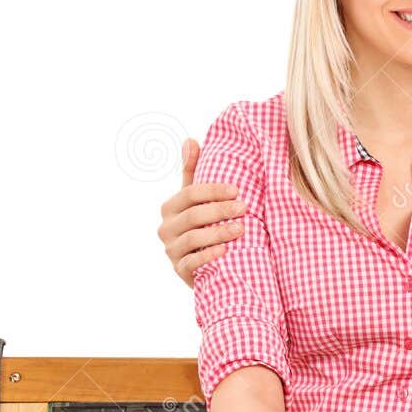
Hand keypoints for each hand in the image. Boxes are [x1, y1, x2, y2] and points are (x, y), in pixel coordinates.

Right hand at [158, 137, 243, 286]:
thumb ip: (192, 173)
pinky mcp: (180, 271)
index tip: (237, 190)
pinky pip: (192, 263)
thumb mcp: (195, 200)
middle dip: (220, 210)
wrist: (202, 264)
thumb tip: (191, 140)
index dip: (213, 191)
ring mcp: (171, 251)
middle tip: (245, 208)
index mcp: (170, 208)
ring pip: (193, 239)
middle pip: (193, 216)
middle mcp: (166, 228)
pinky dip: (209, 255)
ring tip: (241, 228)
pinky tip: (226, 250)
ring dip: (218, 232)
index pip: (189, 194)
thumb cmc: (201, 225)